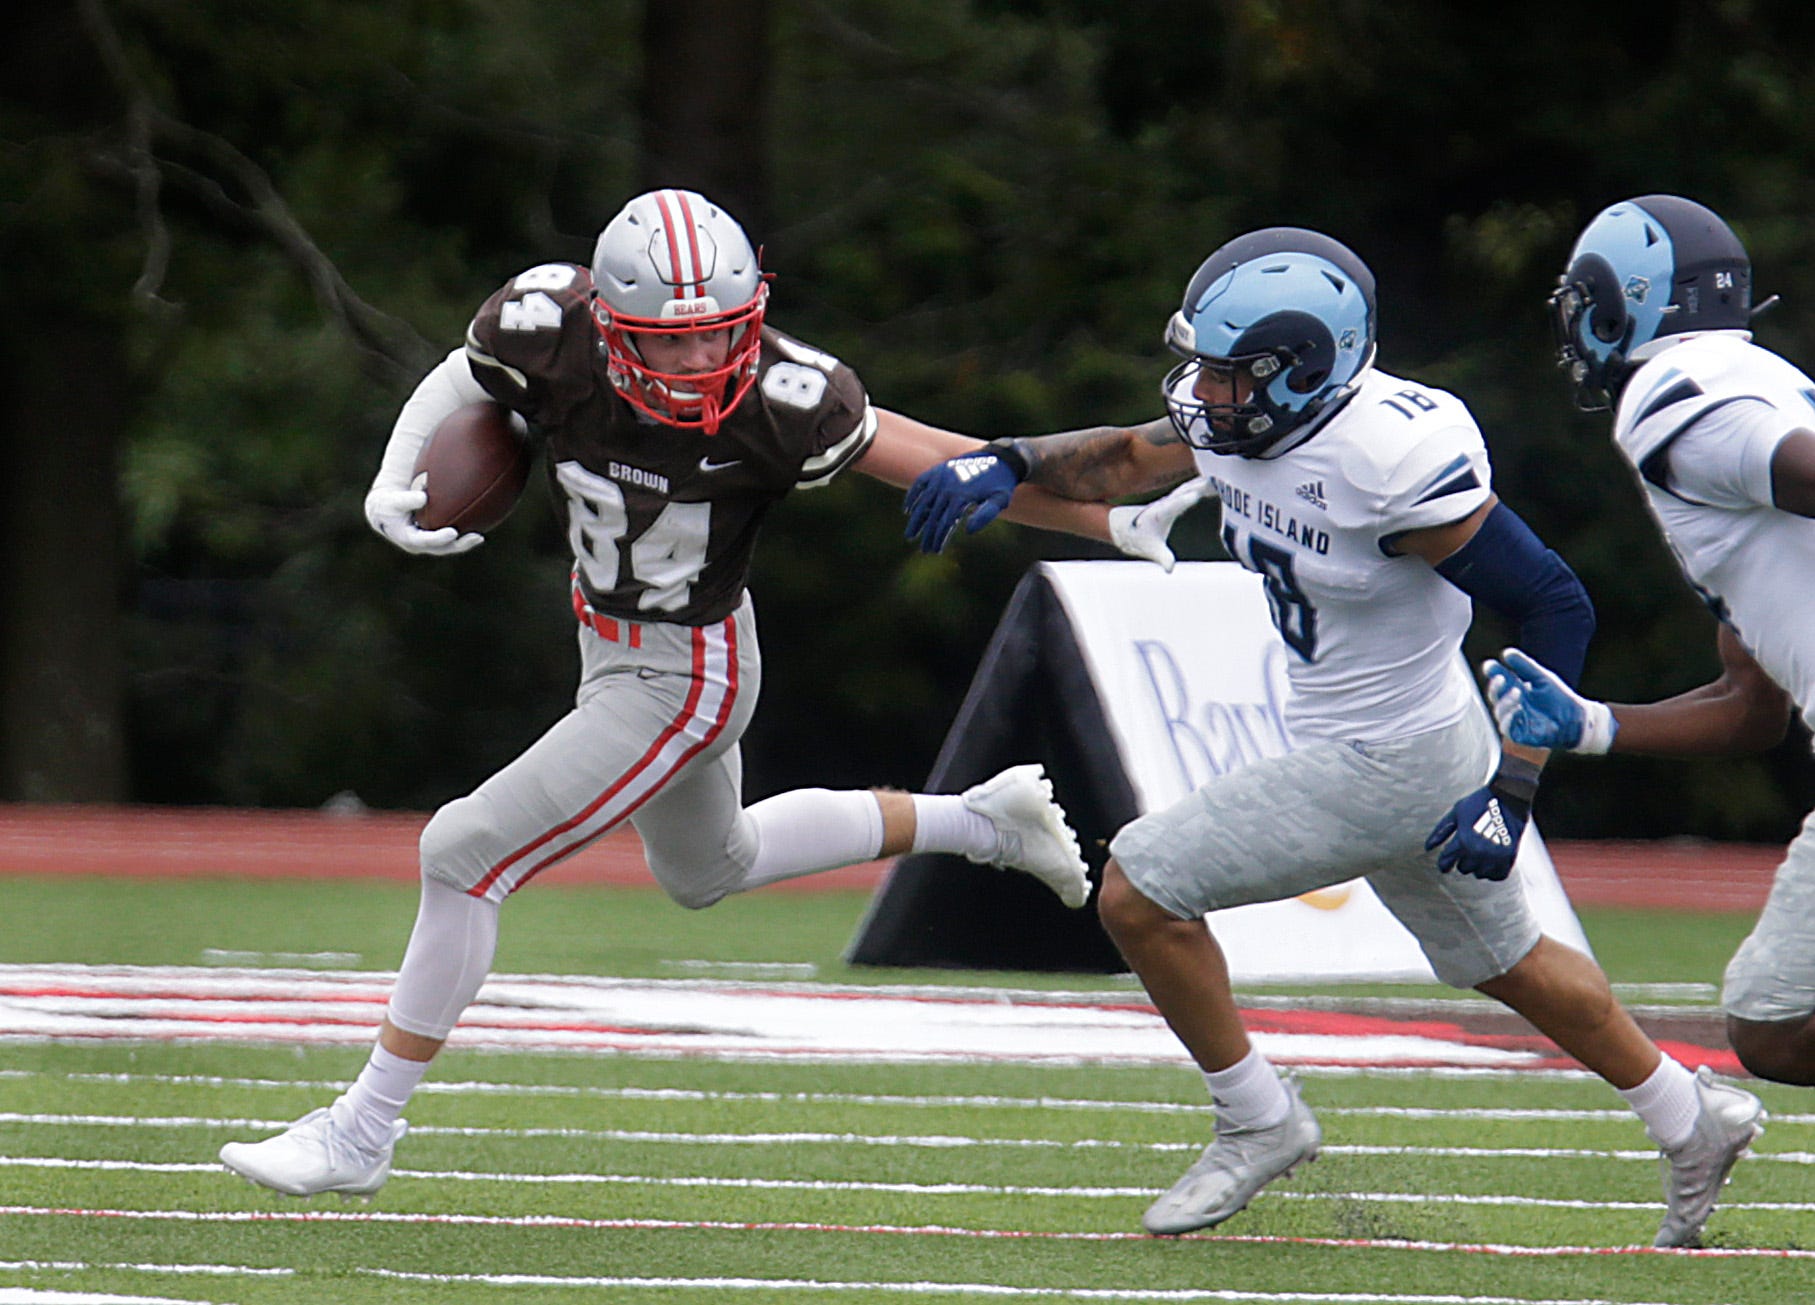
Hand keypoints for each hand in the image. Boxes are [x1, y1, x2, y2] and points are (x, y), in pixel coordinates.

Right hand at [364, 473, 483, 555]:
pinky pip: (451, 535)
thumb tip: (424, 498)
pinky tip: (481, 523)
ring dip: (465, 542)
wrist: (385, 509)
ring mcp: (429, 542)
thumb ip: (405, 500)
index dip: (439, 539)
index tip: (452, 533)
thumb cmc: (387, 503)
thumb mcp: (391, 501)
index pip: (425, 541)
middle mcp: (421, 544)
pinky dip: (464, 531)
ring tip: (480, 536)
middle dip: (459, 545)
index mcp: (409, 539)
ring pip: (449, 545)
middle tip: (476, 537)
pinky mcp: (435, 535)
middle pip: (442, 548)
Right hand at [903, 453, 1021, 552]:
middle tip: (924, 550)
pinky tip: (907, 509)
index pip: (945, 522)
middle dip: (928, 535)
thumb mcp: (1000, 500)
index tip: (935, 551)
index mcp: (962, 496)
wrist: (1001, 458)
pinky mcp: (938, 470)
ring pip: (923, 501)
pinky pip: (920, 483)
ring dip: (915, 520)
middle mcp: (948, 486)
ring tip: (910, 535)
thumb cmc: (1001, 484)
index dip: (939, 538)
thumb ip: (986, 515)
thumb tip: (968, 531)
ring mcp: (941, 476)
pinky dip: (912, 495)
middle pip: (933, 515)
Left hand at [1108, 477, 1209, 571]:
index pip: (1175, 504)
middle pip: (1185, 491)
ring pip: (1187, 487)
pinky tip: (1209, 482)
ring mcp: (1169, 500)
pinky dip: (1199, 485)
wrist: (1123, 527)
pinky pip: (1188, 490)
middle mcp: (1165, 503)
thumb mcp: (1151, 550)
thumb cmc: (1138, 539)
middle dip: (1199, 486)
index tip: (1197, 494)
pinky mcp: (1172, 500)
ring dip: (1202, 482)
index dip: (1185, 499)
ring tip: (1218, 477)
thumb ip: (1162, 558)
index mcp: (1160, 513)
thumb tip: (1170, 569)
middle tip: (1217, 480)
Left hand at [1425, 783, 1529, 880]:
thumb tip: (1428, 848)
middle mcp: (1479, 851)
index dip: (1444, 864)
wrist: (1509, 798)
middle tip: (1467, 849)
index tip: (1444, 866)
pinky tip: (1490, 861)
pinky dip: (1492, 871)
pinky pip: (1497, 876)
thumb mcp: (1456, 813)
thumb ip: (1441, 831)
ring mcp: (1496, 856)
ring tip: (1480, 852)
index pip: (1447, 861)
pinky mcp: (1510, 857)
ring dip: (1477, 866)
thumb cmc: (1479, 803)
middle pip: (1463, 868)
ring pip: (1479, 874)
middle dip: (1462, 860)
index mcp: (1464, 840)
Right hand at [1482, 647, 1616, 753]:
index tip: (1490, 666)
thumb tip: (1506, 652)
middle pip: (1495, 696)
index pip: (1500, 681)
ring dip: (1505, 702)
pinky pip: (1507, 728)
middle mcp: (1513, 705)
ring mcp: (1515, 720)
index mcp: (1517, 690)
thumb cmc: (1560, 699)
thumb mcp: (1542, 678)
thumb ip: (1525, 666)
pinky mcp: (1520, 734)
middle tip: (1501, 678)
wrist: (1576, 719)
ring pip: (1499, 712)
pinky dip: (1509, 719)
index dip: (1493, 673)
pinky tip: (1518, 710)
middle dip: (1495, 687)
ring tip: (1517, 692)